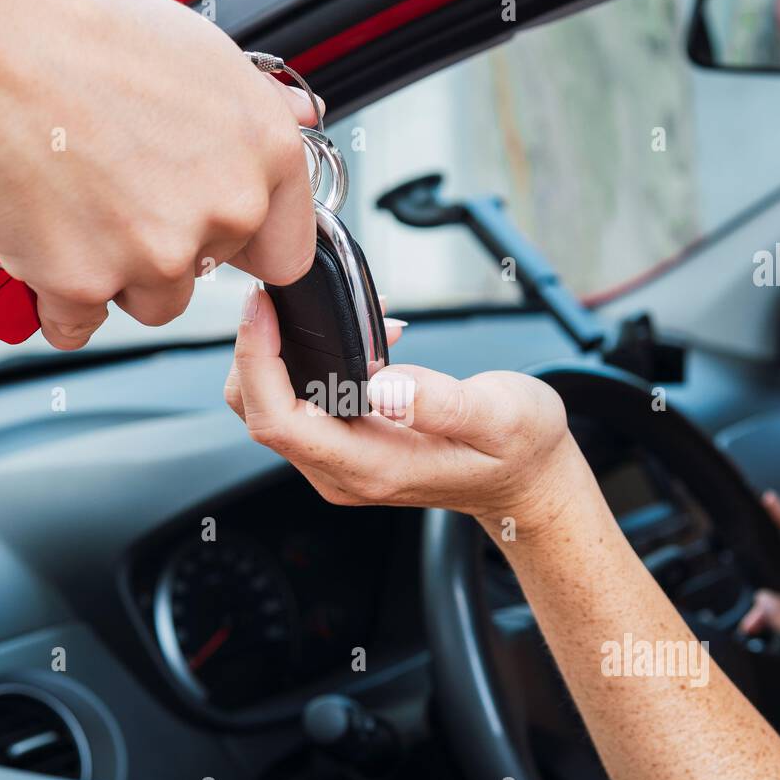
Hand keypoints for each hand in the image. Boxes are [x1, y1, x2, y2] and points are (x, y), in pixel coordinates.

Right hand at [0, 0, 320, 349]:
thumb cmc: (80, 36)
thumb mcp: (201, 56)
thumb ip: (253, 111)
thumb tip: (293, 123)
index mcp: (265, 156)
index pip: (285, 251)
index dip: (244, 244)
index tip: (214, 237)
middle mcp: (223, 211)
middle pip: (207, 275)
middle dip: (167, 248)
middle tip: (117, 192)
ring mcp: (156, 255)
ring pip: (150, 302)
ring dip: (116, 275)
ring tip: (75, 208)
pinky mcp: (85, 284)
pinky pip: (76, 322)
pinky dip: (54, 297)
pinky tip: (39, 243)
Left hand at [223, 285, 580, 521]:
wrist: (525, 484)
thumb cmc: (517, 452)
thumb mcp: (502, 418)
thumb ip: (443, 403)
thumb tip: (386, 383)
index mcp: (372, 467)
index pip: (279, 420)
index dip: (257, 361)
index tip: (263, 308)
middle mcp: (344, 471)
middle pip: (259, 413)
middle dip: (255, 351)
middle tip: (284, 295)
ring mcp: (340, 461)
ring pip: (270, 407)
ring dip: (281, 351)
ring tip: (333, 311)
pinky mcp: (345, 445)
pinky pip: (300, 402)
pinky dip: (307, 359)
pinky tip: (357, 334)